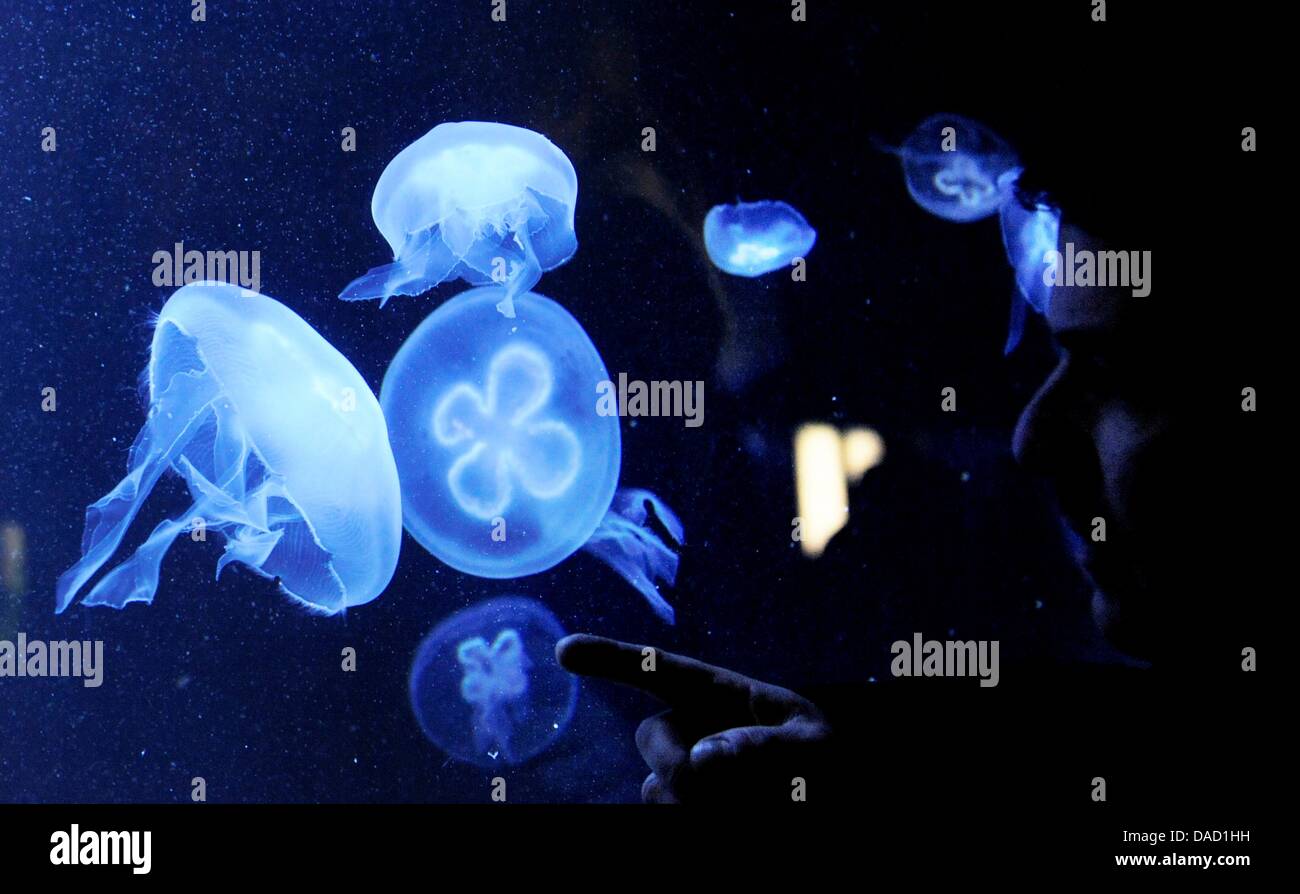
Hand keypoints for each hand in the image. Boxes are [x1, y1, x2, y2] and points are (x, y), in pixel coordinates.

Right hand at [556, 634, 832, 803]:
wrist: (821, 792)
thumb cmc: (825, 761)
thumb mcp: (815, 745)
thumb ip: (766, 746)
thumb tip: (703, 757)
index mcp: (721, 694)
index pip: (660, 669)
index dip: (611, 657)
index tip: (565, 651)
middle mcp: (692, 727)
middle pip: (652, 736)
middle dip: (677, 761)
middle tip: (725, 782)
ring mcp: (684, 770)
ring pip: (658, 787)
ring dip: (696, 798)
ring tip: (754, 801)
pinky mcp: (682, 804)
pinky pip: (664, 809)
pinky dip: (692, 815)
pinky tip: (730, 815)